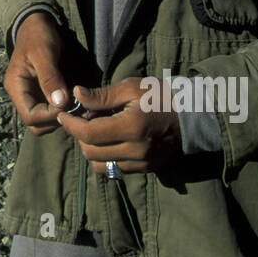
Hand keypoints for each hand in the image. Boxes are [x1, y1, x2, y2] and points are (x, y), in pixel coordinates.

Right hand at [3, 12, 70, 135]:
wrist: (36, 23)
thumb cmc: (38, 35)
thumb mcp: (44, 53)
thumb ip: (50, 78)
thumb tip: (60, 103)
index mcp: (16, 87)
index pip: (30, 116)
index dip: (51, 115)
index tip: (69, 104)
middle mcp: (22, 95)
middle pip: (36, 124)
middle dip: (57, 120)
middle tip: (77, 108)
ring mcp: (32, 96)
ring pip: (45, 121)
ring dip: (62, 117)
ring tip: (80, 105)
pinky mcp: (42, 93)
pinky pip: (52, 110)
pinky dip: (65, 110)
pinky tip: (78, 101)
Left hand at [56, 77, 181, 174]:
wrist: (193, 114)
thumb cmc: (160, 95)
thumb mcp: (131, 87)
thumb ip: (102, 96)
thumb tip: (76, 95)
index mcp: (131, 127)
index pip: (88, 134)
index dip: (71, 125)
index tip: (64, 115)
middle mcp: (136, 150)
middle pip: (91, 152)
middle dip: (80, 136)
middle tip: (83, 120)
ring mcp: (143, 162)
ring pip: (101, 165)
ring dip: (91, 149)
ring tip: (96, 131)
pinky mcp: (148, 168)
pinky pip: (116, 169)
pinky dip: (106, 157)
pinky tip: (110, 140)